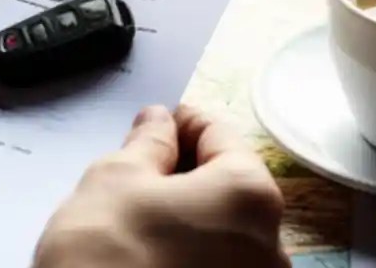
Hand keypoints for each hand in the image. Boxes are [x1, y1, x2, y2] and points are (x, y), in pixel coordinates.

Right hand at [33, 104, 288, 267]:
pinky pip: (215, 266)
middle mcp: (270, 246)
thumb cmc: (105, 253)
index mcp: (250, 195)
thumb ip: (148, 144)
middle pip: (228, 187)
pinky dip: (188, 254)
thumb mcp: (115, 179)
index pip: (220, 136)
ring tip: (135, 217)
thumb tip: (160, 124)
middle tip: (137, 169)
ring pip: (223, 232)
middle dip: (185, 173)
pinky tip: (146, 254)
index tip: (156, 123)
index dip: (183, 123)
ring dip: (187, 217)